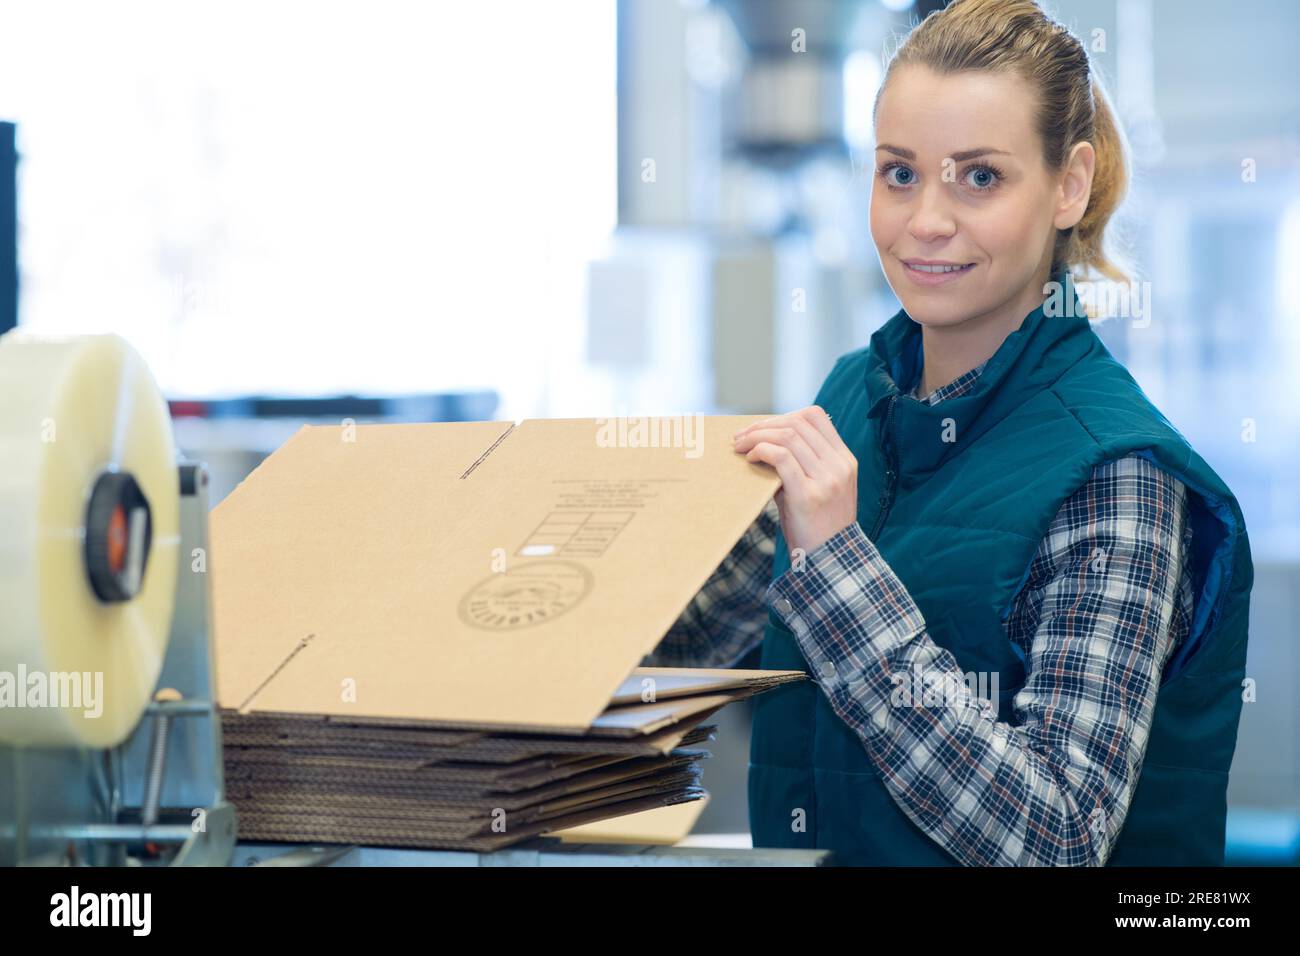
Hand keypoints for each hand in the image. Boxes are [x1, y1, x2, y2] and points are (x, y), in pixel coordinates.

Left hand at [732, 406, 857, 558]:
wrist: (830, 560)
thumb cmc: (815, 525)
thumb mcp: (817, 488)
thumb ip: (799, 464)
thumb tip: (762, 443)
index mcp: (844, 459)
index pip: (816, 417)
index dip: (784, 416)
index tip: (762, 428)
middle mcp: (839, 466)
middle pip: (798, 423)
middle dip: (764, 425)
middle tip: (741, 436)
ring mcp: (827, 479)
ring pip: (788, 436)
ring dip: (757, 436)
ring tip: (740, 446)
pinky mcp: (808, 495)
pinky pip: (781, 457)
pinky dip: (762, 450)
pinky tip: (750, 458)